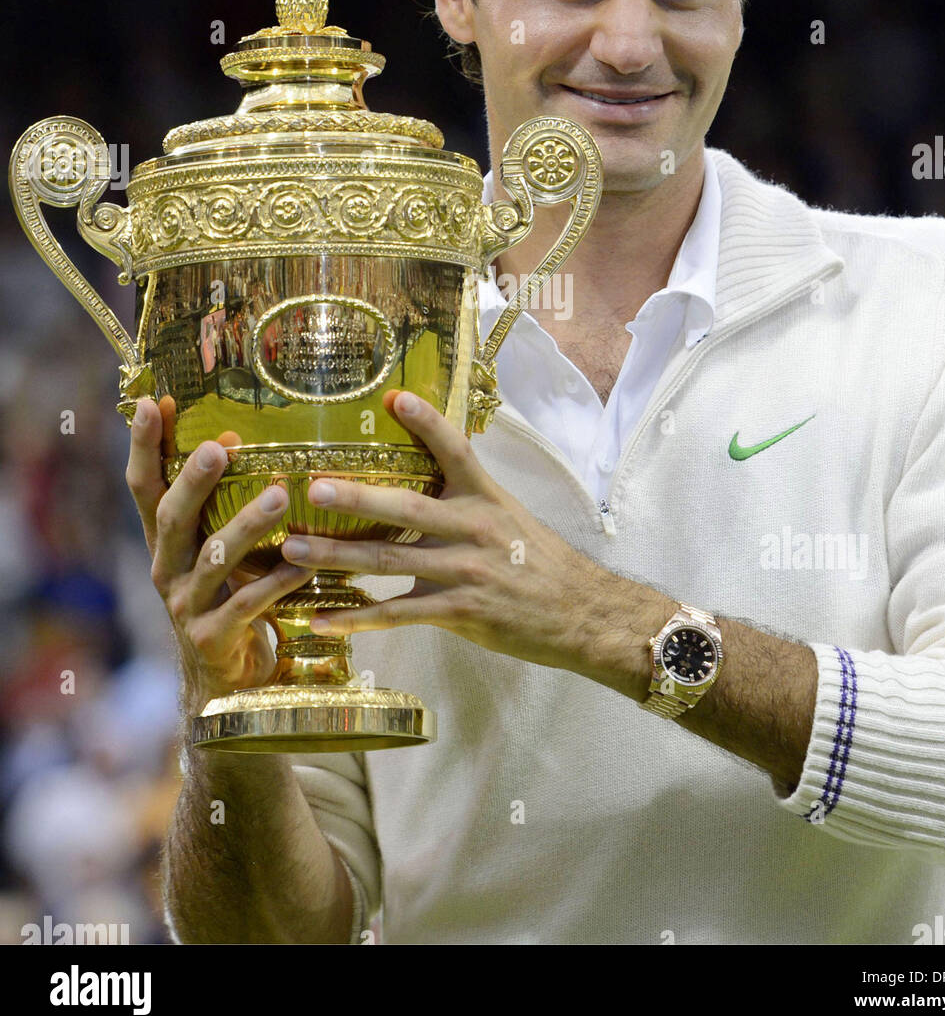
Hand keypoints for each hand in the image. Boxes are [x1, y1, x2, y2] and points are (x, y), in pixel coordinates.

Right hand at [125, 397, 316, 709]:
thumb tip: (235, 435)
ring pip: (214, 559)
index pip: (144, 487)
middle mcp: (167, 569)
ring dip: (245, 526)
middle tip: (221, 447)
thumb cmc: (227, 596)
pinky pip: (249, 603)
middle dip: (194, 481)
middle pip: (173, 518)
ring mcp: (188, 606)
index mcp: (164, 542)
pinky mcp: (215, 637)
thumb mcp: (213, 548)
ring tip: (278, 496)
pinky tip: (305, 562)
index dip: (143, 447)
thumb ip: (218, 504)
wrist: (225, 680)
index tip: (152, 402)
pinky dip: (278, 581)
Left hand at [280, 389, 668, 688]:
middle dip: (355, 496)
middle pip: (405, 507)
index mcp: (486, 497)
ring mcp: (464, 572)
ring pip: (388, 560)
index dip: (426, 422)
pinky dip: (356, 618)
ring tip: (291, 549)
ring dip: (335, 555)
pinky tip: (319, 618)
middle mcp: (473, 528)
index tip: (393, 397)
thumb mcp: (510, 515)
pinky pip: (397, 615)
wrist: (582, 613)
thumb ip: (467, 497)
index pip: (455, 450)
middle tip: (310, 486)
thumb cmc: (541, 561)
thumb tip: (425, 471)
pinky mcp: (459, 612)